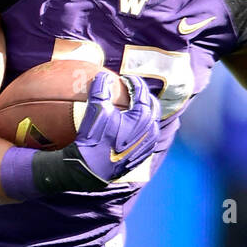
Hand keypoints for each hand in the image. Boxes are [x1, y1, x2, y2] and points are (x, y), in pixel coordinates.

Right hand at [61, 71, 160, 188]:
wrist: (93, 169)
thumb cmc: (96, 138)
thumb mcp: (96, 110)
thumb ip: (101, 89)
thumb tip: (103, 76)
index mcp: (143, 115)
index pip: (142, 91)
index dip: (133, 81)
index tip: (125, 78)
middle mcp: (151, 129)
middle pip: (152, 105)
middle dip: (143, 95)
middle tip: (132, 90)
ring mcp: (149, 143)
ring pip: (153, 121)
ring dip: (145, 111)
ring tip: (133, 108)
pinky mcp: (144, 154)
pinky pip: (148, 136)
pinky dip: (142, 127)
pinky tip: (131, 127)